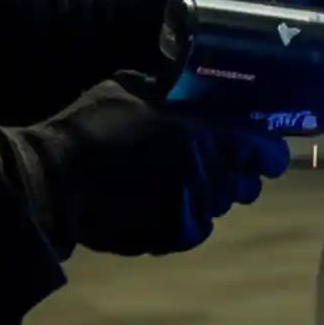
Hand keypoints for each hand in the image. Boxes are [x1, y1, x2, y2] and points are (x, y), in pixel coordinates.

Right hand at [0, 73, 289, 257]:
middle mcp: (211, 177)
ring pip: (222, 206)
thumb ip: (172, 91)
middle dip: (239, 174)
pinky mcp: (175, 237)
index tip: (261, 148)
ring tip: (180, 181)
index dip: (268, 152)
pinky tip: (159, 202)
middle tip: (218, 163)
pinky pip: (197, 227)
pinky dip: (186, 215)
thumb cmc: (94, 127)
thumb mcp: (134, 88)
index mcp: (208, 137)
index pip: (268, 153)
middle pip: (249, 185)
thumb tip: (191, 87)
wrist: (55, 183)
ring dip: (210, 194)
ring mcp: (195, 211)